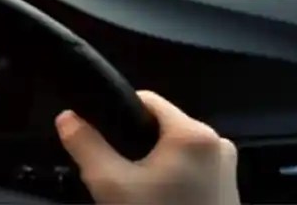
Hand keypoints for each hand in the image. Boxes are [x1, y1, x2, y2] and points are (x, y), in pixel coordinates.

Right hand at [56, 91, 238, 204]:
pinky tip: (159, 203)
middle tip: (119, 177)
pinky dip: (173, 180)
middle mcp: (218, 143)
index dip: (119, 116)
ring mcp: (228, 169)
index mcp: (193, 133)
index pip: (146, 100)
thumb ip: (86, 145)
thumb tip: (67, 117)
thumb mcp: (111, 185)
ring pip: (176, 151)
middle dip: (137, 146)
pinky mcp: (229, 190)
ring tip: (139, 194)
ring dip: (155, 165)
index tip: (104, 143)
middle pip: (162, 128)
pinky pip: (192, 170)